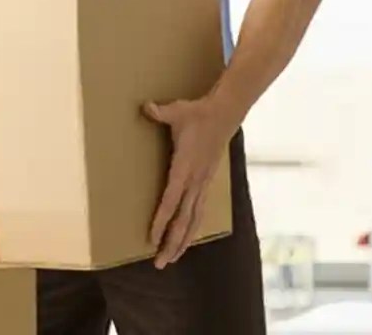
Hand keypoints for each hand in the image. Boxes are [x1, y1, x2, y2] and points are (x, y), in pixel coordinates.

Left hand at [143, 97, 237, 268]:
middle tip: (159, 263)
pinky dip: (192, 228)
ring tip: (171, 258)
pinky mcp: (207, 182)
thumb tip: (146, 107)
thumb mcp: (177, 111)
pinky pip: (199, 211)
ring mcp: (203, 184)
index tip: (152, 238)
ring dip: (182, 241)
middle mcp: (195, 181)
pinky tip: (187, 238)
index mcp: (185, 168)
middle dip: (171, 242)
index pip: (171, 200)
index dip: (161, 220)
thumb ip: (160, 112)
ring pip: (193, 220)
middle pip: (183, 220)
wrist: (225, 113)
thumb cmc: (198, 114)